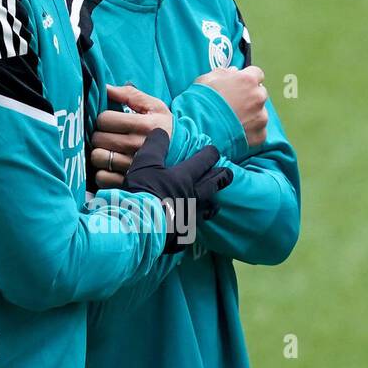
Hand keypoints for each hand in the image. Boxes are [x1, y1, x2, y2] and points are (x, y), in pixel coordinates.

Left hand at [90, 84, 171, 187]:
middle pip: (98, 138)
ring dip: (100, 153)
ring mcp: (133, 167)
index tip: (111, 121)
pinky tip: (112, 166)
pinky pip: (101, 177)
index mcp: (145, 126)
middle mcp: (138, 147)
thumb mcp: (155, 107)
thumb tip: (105, 87)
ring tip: (109, 150)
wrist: (184, 156)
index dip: (104, 118)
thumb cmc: (164, 129)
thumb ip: (131, 94)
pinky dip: (102, 172)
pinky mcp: (128, 183)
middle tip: (109, 135)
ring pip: (97, 157)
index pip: (104, 119)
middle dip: (100, 134)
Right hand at [122, 129, 232, 253]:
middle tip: (229, 174)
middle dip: (221, 178)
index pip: (203, 162)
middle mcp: (191, 198)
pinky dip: (188, 229)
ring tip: (214, 205)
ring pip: (205, 210)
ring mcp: (187, 218)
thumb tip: (161, 131)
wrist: (139, 226)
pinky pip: (187, 232)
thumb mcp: (146, 163)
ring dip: (211, 205)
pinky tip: (186, 229)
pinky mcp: (179, 236)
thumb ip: (155, 146)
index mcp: (184, 178)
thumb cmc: (143, 192)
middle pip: (211, 186)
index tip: (214, 151)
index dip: (210, 154)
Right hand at [193, 65, 267, 146]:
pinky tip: (236, 133)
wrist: (197, 131)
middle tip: (234, 106)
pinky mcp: (259, 135)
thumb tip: (234, 72)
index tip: (240, 85)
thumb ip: (223, 73)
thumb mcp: (206, 80)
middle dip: (250, 98)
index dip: (247, 80)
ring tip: (233, 122)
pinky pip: (259, 132)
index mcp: (248, 80)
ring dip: (251, 116)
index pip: (257, 74)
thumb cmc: (200, 102)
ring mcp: (260, 117)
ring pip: (260, 114)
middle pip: (260, 94)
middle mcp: (258, 97)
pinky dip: (250, 133)